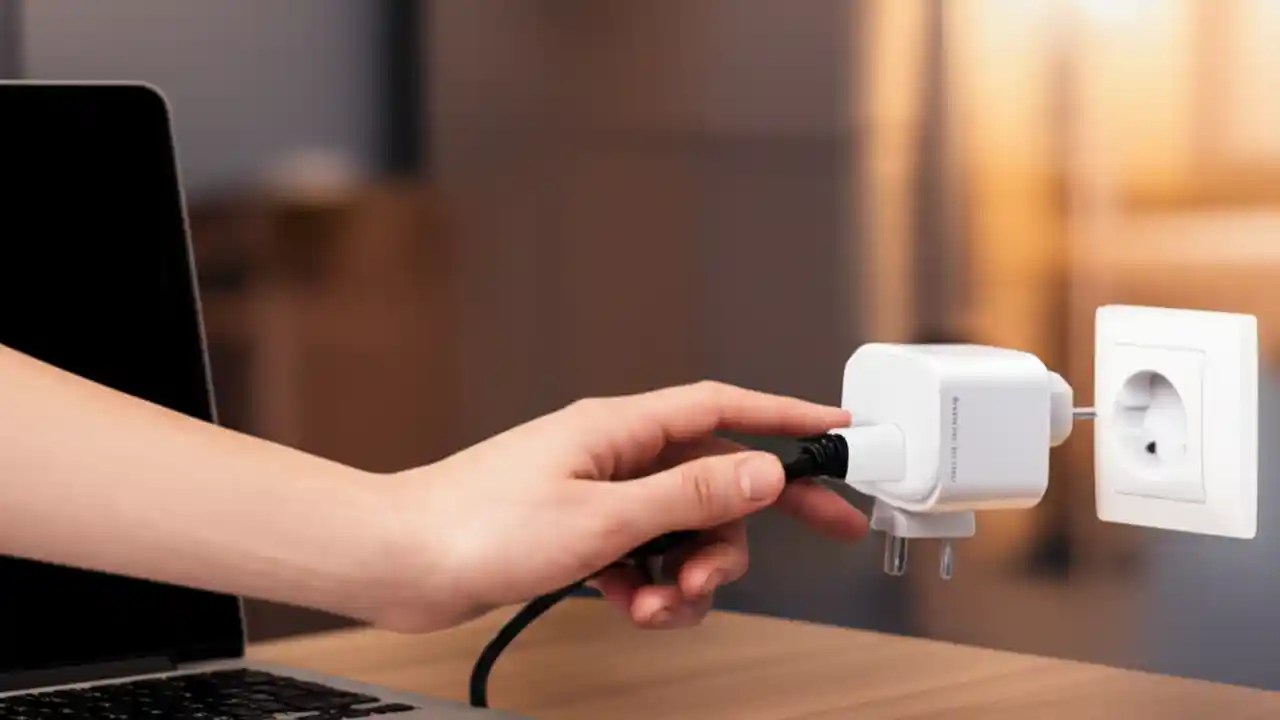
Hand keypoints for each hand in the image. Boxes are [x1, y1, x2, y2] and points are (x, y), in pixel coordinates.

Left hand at [373, 381, 866, 632]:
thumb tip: (762, 472)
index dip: (786, 416)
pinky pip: (644, 556)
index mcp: (620, 429)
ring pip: (680, 529)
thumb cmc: (477, 528)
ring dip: (685, 575)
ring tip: (655, 605)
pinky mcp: (580, 532)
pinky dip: (648, 586)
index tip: (837, 431)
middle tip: (772, 556)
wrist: (399, 562)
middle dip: (734, 532)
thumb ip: (688, 496)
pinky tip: (629, 608)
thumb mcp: (602, 518)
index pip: (724, 409)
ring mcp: (597, 494)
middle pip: (710, 481)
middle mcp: (614, 454)